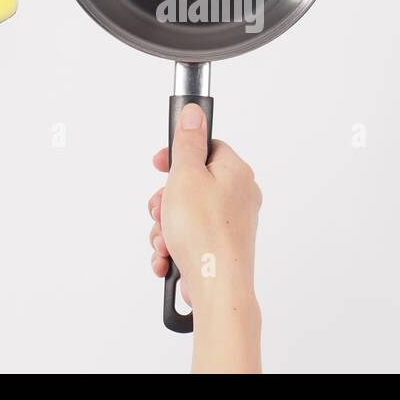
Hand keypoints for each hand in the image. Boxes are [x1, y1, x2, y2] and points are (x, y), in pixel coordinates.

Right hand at [148, 103, 261, 316]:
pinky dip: (174, 247)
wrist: (216, 285)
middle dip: (166, 200)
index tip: (160, 164)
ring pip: (187, 214)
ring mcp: (231, 225)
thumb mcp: (185, 175)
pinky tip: (168, 258)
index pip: (207, 147)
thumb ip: (187, 142)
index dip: (179, 155)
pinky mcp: (222, 248)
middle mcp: (239, 197)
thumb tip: (194, 113)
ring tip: (165, 240)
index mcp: (236, 172)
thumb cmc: (204, 233)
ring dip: (166, 227)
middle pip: (192, 184)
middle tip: (160, 210)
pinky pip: (191, 238)